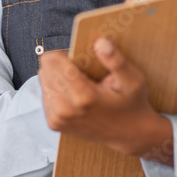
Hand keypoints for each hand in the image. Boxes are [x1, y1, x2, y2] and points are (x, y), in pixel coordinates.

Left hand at [38, 36, 173, 163]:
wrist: (128, 134)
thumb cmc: (131, 103)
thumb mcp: (133, 80)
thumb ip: (116, 60)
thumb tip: (100, 42)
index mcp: (83, 97)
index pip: (52, 61)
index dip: (64, 54)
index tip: (80, 60)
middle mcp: (65, 109)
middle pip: (46, 69)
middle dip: (61, 65)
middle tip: (82, 73)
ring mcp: (57, 118)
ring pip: (44, 80)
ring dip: (58, 77)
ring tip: (80, 84)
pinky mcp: (54, 123)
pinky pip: (45, 94)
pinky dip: (56, 89)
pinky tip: (73, 94)